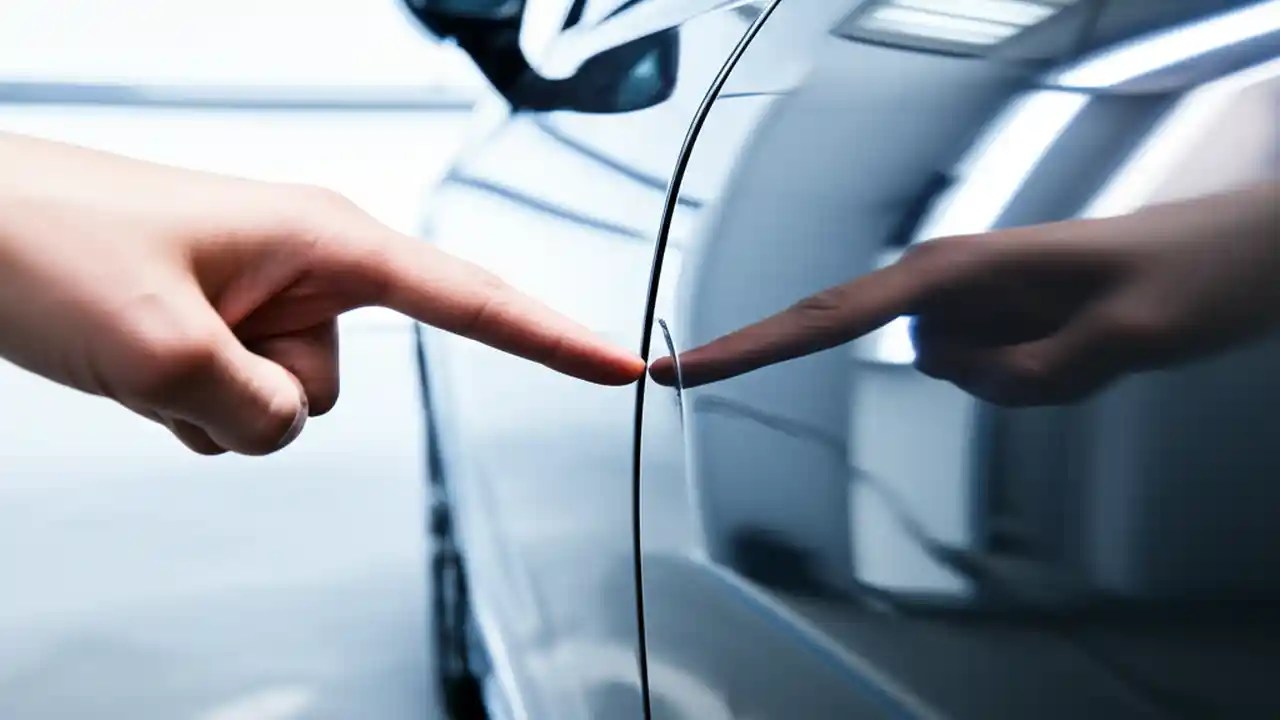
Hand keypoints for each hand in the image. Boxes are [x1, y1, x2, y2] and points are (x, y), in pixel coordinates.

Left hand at [0, 132, 643, 454]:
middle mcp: (303, 269)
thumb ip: (257, 411)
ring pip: (285, 409)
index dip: (553, 338)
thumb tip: (284, 427)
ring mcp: (261, 303)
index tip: (618, 364)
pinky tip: (138, 364)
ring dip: (213, 404)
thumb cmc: (49, 239)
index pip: (469, 298)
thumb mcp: (162, 344)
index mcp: (322, 239)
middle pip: (337, 387)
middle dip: (260, 399)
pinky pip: (239, 414)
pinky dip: (190, 409)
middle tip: (177, 350)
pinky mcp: (223, 333)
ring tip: (144, 347)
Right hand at [651, 183, 1279, 404]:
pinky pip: (987, 377)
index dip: (750, 347)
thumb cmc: (1188, 273)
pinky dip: (1032, 377)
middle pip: (903, 349)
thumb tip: (959, 373)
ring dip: (1020, 375)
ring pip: (954, 372)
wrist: (1235, 254)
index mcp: (957, 266)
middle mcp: (950, 282)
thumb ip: (1029, 371)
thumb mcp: (1126, 335)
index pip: (831, 316)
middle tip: (1055, 343)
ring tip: (1093, 333)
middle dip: (968, 362)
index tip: (681, 372)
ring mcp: (972, 304)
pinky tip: (1084, 339)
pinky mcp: (995, 324)